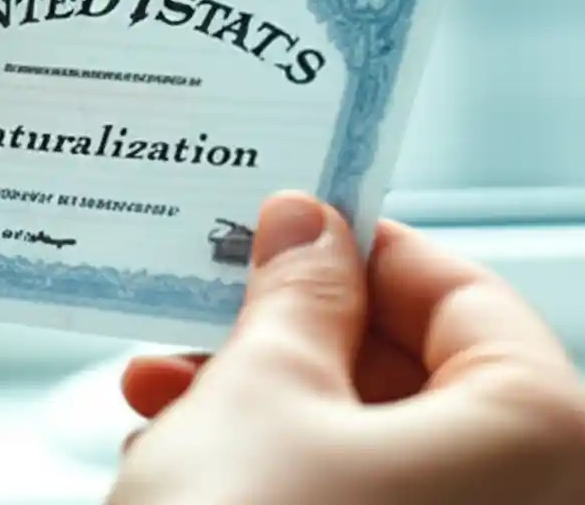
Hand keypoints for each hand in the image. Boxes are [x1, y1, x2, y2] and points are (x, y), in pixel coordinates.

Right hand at [110, 192, 584, 504]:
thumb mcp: (260, 390)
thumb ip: (296, 293)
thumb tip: (307, 229)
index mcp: (539, 440)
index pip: (463, 294)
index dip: (363, 248)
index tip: (292, 226)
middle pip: (415, 378)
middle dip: (290, 340)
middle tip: (212, 310)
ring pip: (372, 449)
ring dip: (263, 410)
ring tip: (164, 396)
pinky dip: (275, 477)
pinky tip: (182, 466)